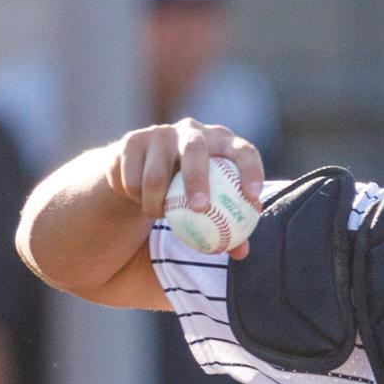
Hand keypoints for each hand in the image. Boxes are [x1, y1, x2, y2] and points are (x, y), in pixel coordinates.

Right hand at [106, 118, 265, 259]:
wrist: (143, 170)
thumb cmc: (189, 192)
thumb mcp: (210, 206)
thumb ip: (228, 227)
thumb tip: (241, 253)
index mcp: (222, 142)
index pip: (244, 151)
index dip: (250, 170)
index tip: (252, 197)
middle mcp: (192, 130)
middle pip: (195, 149)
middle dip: (197, 178)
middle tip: (200, 208)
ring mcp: (160, 133)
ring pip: (156, 173)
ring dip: (156, 203)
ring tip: (159, 214)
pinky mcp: (131, 141)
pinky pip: (132, 179)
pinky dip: (137, 197)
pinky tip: (139, 200)